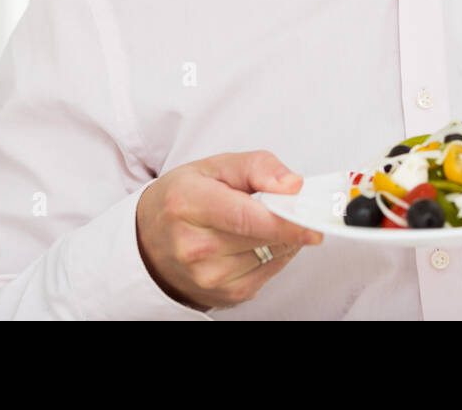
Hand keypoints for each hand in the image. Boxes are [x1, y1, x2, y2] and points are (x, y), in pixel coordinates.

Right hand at [135, 150, 322, 311]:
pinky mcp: (221, 296)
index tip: (313, 222)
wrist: (148, 240)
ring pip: (270, 257)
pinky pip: (267, 274)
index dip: (284, 221)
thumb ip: (258, 166)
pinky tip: (256, 242)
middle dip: (289, 223)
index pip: (245, 217)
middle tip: (297, 208)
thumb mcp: (216, 166)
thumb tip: (292, 185)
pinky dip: (273, 256)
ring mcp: (205, 277)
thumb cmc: (184, 197)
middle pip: (262, 238)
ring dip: (281, 239)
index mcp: (187, 204)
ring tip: (262, 222)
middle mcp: (192, 246)